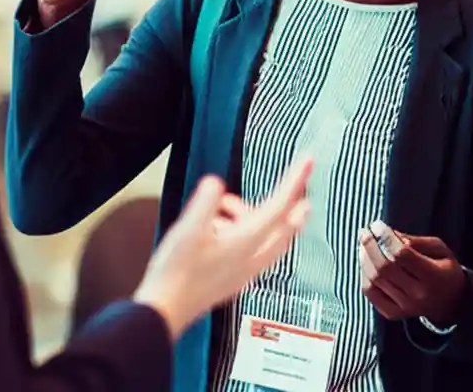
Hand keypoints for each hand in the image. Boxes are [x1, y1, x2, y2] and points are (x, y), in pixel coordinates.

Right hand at [133, 158, 312, 339]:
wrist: (165, 311)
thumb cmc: (174, 274)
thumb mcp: (185, 232)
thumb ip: (204, 204)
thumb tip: (215, 183)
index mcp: (245, 243)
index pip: (279, 207)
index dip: (294, 181)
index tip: (307, 162)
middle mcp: (251, 258)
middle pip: (285, 228)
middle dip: (294, 206)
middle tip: (301, 187)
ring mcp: (244, 271)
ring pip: (271, 241)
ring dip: (263, 219)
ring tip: (230, 206)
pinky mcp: (234, 279)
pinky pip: (256, 253)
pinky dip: (249, 235)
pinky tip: (223, 230)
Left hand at [358, 223, 466, 325]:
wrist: (450, 303)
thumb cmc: (444, 269)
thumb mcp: (440, 249)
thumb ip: (417, 241)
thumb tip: (390, 234)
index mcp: (433, 276)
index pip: (402, 254)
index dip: (386, 237)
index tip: (377, 224)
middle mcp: (417, 294)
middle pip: (384, 268)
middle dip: (370, 246)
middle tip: (364, 232)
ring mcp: (404, 307)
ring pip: (374, 280)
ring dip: (364, 259)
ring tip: (363, 245)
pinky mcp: (393, 314)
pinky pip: (371, 293)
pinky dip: (364, 276)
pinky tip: (365, 263)